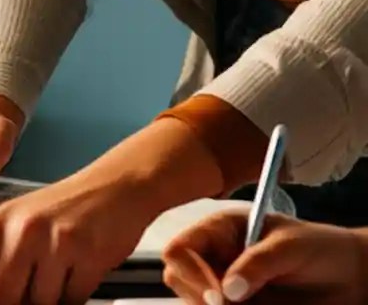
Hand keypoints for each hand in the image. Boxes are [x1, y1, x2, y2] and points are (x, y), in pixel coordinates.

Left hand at [0, 119, 224, 304]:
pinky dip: (73, 297)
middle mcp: (22, 232)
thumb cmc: (65, 207)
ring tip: (57, 277)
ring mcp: (55, 244)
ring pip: (39, 304)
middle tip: (25, 293)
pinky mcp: (87, 258)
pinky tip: (77, 275)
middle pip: (1, 296)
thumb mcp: (20, 221)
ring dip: (47, 301)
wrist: (115, 187)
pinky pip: (71, 301)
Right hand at [163, 212, 367, 304]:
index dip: (189, 270)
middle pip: (177, 278)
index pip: (181, 248)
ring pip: (195, 302)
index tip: (216, 294)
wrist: (350, 278)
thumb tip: (227, 288)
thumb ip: (258, 262)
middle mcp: (214, 258)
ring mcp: (222, 285)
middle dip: (198, 296)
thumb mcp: (291, 247)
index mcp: (219, 231)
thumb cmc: (322, 249)